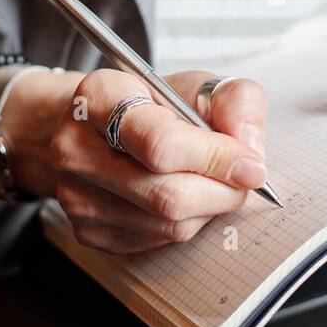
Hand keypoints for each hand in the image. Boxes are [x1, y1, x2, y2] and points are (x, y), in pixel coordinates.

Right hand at [4, 66, 268, 254]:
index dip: (215, 159)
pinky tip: (183, 196)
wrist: (94, 126)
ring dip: (207, 209)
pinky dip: (185, 224)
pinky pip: (157, 242)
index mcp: (99, 97)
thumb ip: (236, 102)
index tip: (251, 165)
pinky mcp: (87, 231)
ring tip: (210, 182)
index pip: (161, 143)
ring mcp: (76, 195)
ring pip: (168, 225)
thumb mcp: (196, 84)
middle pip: (168, 195)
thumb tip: (249, 152)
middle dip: (222, 192)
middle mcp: (76, 148)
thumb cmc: (147, 103)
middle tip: (243, 179)